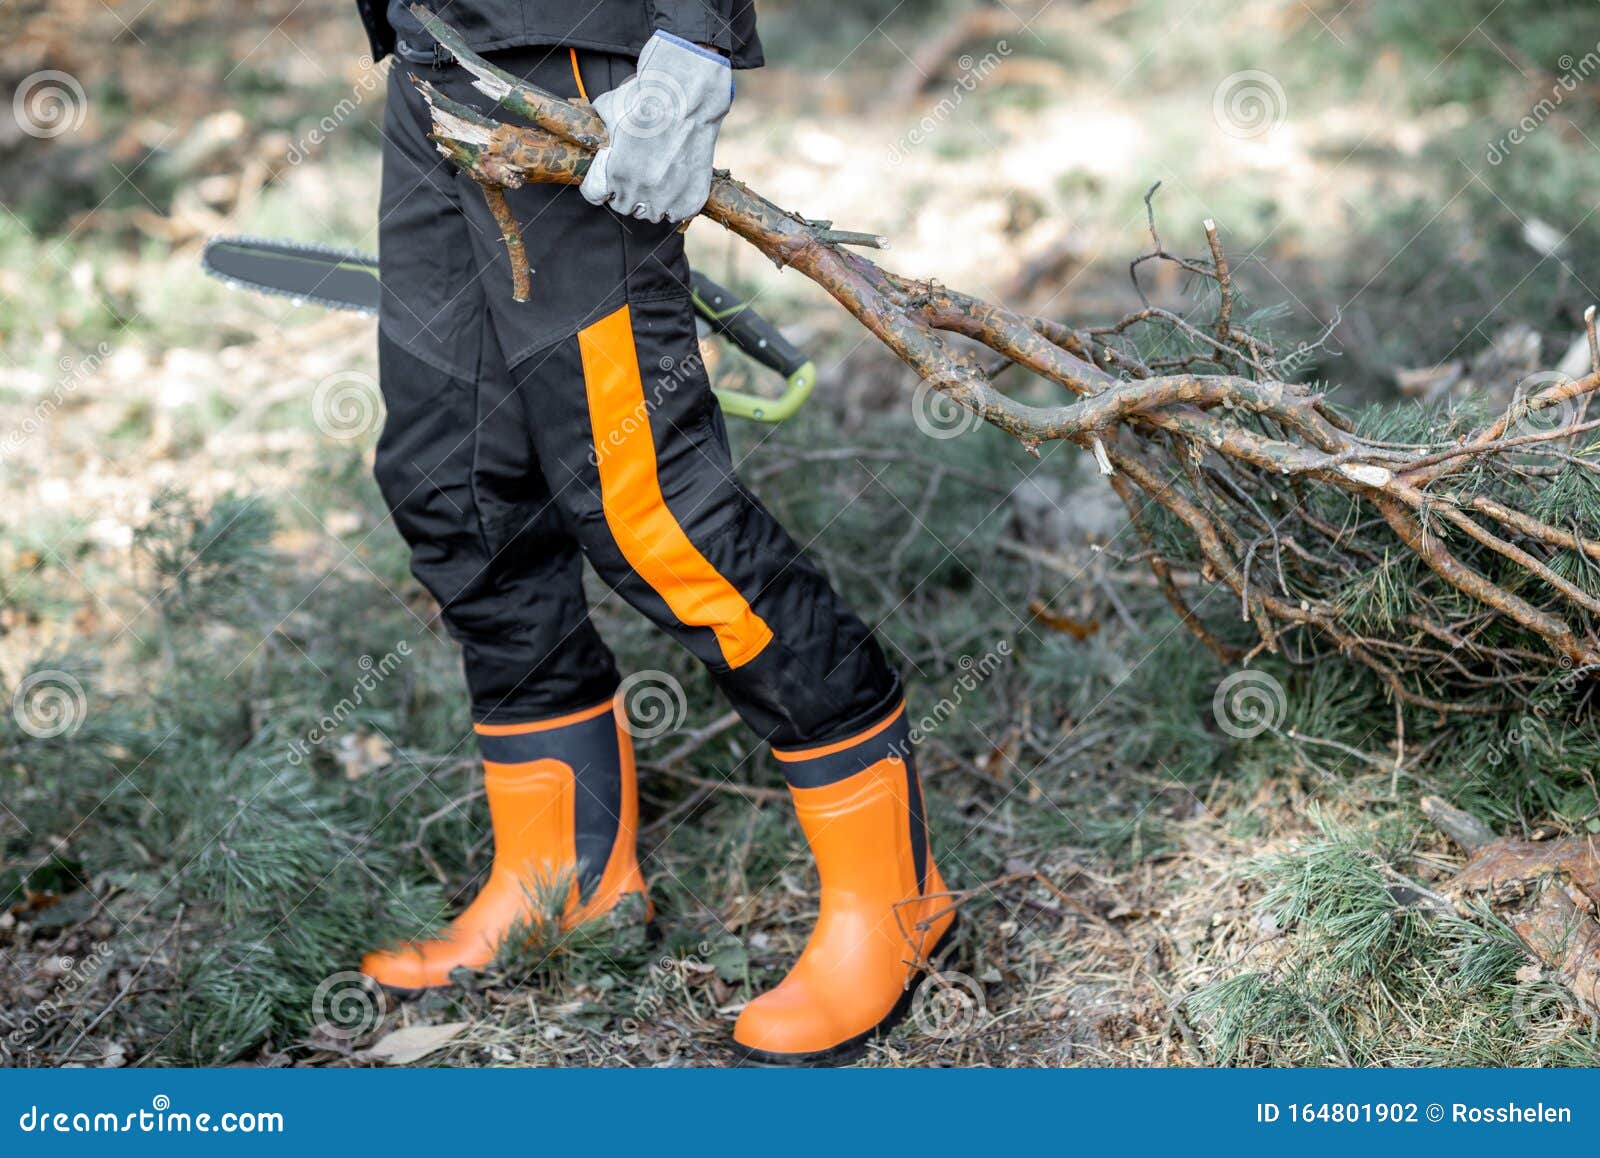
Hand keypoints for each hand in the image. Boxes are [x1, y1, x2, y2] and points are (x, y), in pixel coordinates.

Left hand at [579, 32, 732, 224]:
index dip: (603, 185)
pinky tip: (678, 186)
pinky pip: (677, 214)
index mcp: (614, 172)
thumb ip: (599, 122)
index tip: (611, 179)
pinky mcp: (690, 200)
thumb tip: (594, 122)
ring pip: (651, 214)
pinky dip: (677, 203)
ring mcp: (665, 199)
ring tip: (660, 182)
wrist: (687, 100)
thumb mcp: (610, 106)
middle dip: (628, 192)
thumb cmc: (649, 100)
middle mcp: (637, 190)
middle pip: (624, 206)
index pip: (595, 196)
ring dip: (652, 202)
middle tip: (640, 176)